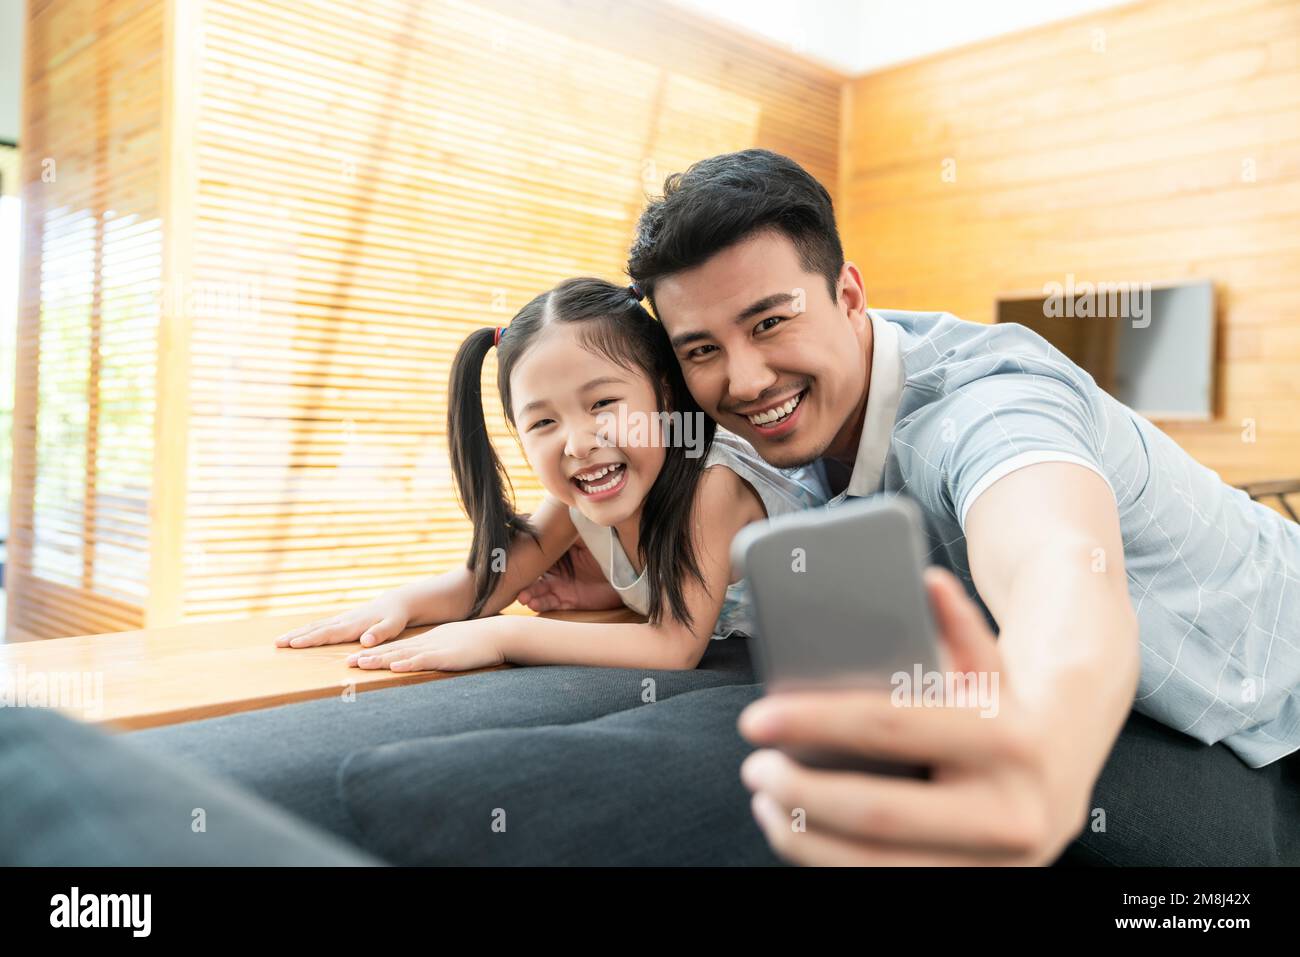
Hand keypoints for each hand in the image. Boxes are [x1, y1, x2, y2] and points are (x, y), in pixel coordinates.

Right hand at [274, 592, 413, 648]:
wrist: (395, 603)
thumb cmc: (395, 617)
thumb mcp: (393, 626)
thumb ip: (380, 633)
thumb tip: (365, 641)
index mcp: (353, 625)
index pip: (328, 633)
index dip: (311, 639)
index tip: (293, 644)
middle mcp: (343, 620)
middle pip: (316, 628)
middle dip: (296, 636)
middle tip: (276, 644)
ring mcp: (340, 619)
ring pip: (314, 625)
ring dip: (296, 633)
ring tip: (278, 640)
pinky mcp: (340, 620)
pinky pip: (319, 625)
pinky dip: (305, 630)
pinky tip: (296, 635)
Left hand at [345, 618, 506, 672]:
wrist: (497, 634)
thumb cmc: (477, 642)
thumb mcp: (451, 645)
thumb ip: (437, 652)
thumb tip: (427, 659)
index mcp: (426, 641)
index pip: (396, 648)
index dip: (375, 653)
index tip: (355, 658)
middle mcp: (426, 644)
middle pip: (393, 651)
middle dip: (369, 657)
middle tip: (347, 662)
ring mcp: (435, 649)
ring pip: (403, 655)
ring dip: (381, 661)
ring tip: (360, 664)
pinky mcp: (446, 657)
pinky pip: (424, 661)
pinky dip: (409, 664)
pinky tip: (395, 667)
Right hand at [516, 537, 622, 611]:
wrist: (629, 566)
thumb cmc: (606, 543)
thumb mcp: (582, 531)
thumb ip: (561, 527)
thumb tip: (537, 513)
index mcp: (556, 551)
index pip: (534, 555)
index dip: (523, 559)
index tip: (512, 562)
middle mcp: (555, 569)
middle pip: (532, 576)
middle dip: (522, 581)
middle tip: (517, 585)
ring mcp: (561, 585)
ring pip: (537, 591)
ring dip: (529, 594)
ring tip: (525, 597)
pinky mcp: (569, 600)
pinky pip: (551, 604)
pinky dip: (541, 604)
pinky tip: (533, 603)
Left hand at [736, 567, 1090, 865]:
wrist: (1063, 773)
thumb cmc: (1003, 710)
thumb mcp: (990, 667)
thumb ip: (959, 627)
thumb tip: (926, 583)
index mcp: (1006, 741)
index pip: (889, 727)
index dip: (814, 722)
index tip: (756, 720)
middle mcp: (1008, 814)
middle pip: (876, 812)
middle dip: (799, 792)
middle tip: (754, 767)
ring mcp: (995, 870)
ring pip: (875, 869)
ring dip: (803, 838)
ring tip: (766, 802)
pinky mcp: (977, 895)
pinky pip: (889, 890)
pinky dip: (831, 867)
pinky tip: (799, 836)